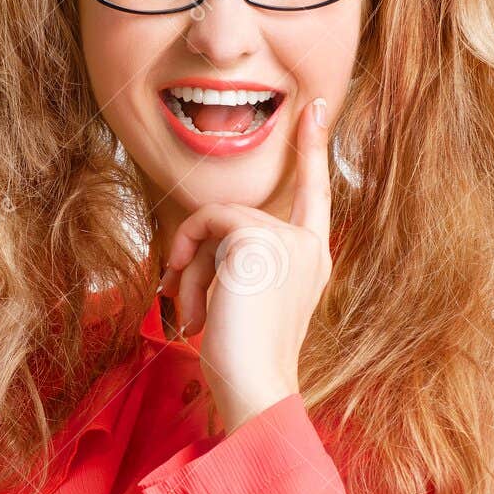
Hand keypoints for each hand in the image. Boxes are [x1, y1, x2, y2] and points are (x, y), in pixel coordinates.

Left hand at [159, 95, 333, 432]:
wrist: (254, 385)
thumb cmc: (242, 360)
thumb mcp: (242, 304)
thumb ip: (234, 265)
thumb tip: (190, 248)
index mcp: (312, 261)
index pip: (314, 195)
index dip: (312, 150)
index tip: (316, 109)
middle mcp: (307, 247)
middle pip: (234, 219)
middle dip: (195, 260)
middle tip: (177, 303)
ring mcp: (287, 240)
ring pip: (215, 224)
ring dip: (186, 270)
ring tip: (185, 315)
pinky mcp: (258, 237)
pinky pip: (207, 221)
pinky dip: (184, 253)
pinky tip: (181, 294)